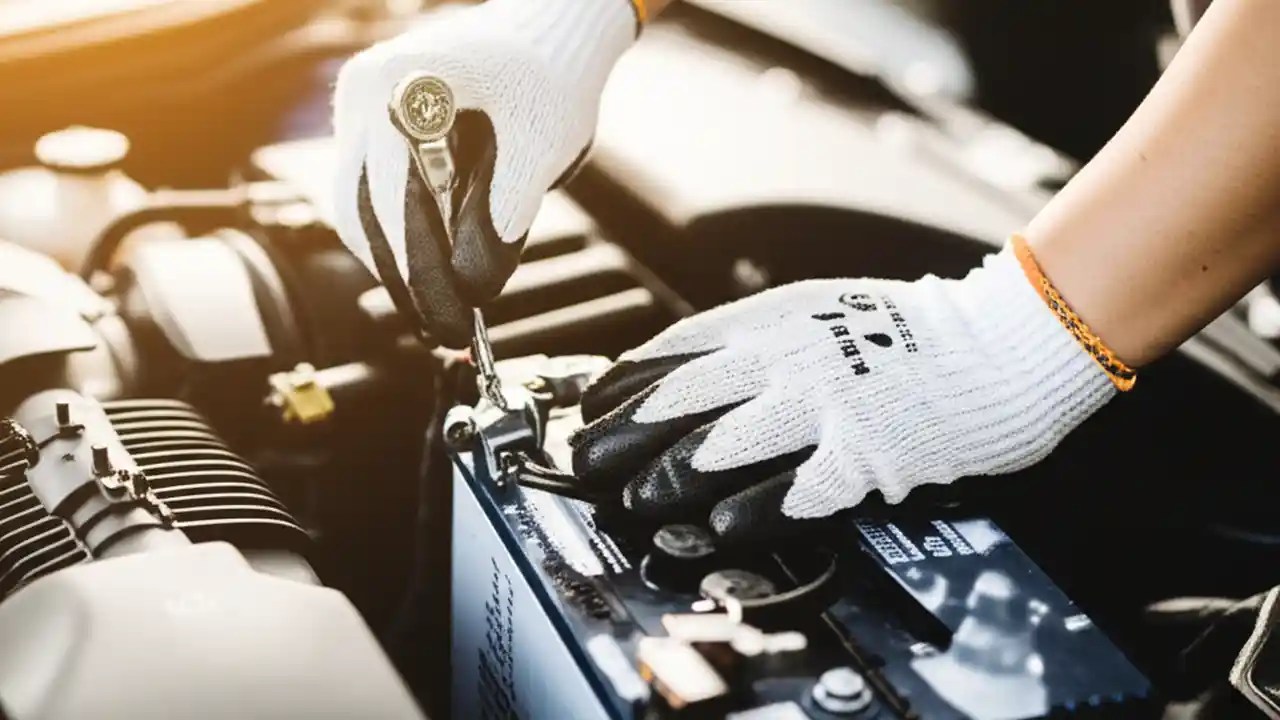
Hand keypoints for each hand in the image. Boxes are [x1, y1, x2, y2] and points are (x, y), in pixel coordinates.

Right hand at [332, 0, 636, 346]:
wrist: (551, 28)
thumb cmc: (550, 73)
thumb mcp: (538, 148)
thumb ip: (504, 217)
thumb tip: (475, 287)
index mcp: (397, 87)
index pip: (393, 201)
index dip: (420, 271)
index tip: (451, 318)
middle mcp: (363, 93)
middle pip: (362, 210)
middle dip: (403, 276)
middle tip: (443, 327)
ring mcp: (362, 108)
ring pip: (360, 207)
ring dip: (397, 260)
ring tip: (440, 308)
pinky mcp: (375, 125)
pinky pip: (373, 192)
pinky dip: (401, 233)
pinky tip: (433, 268)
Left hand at [570, 248, 1115, 543]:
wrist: (999, 342)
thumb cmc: (909, 333)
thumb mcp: (822, 310)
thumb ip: (759, 338)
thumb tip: (689, 369)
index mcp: (778, 319)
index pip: (680, 348)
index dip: (627, 380)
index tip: (592, 404)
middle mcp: (793, 356)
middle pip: (687, 396)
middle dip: (627, 432)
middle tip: (586, 460)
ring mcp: (830, 404)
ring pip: (728, 440)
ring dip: (671, 472)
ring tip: (633, 496)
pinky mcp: (869, 451)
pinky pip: (800, 484)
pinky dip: (755, 506)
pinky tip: (720, 524)